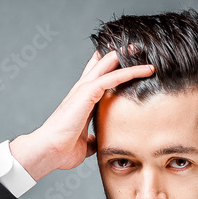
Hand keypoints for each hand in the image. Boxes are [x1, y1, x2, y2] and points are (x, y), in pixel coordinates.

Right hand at [9, 48, 153, 180]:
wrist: (50, 151)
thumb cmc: (62, 150)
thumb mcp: (84, 144)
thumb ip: (93, 139)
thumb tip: (99, 142)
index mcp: (83, 99)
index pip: (100, 76)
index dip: (113, 67)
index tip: (130, 62)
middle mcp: (83, 89)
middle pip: (104, 62)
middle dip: (122, 53)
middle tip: (139, 47)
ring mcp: (85, 89)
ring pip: (110, 63)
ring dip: (129, 56)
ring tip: (146, 49)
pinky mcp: (88, 92)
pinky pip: (114, 77)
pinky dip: (131, 71)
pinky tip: (147, 69)